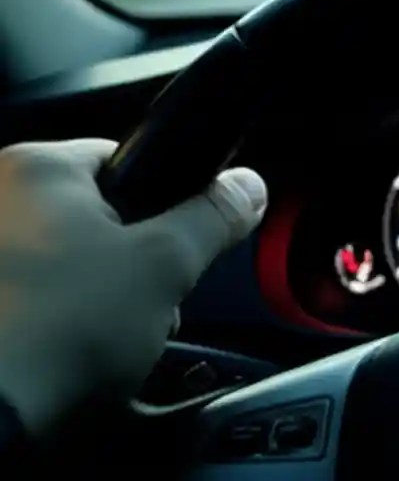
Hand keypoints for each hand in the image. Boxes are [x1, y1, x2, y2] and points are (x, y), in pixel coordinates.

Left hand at [0, 139, 266, 434]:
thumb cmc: (64, 325)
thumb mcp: (165, 265)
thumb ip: (213, 217)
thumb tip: (247, 185)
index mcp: (35, 168)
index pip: (125, 159)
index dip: (168, 203)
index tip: (180, 246)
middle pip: (96, 217)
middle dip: (133, 262)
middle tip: (149, 301)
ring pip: (67, 264)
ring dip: (98, 297)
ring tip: (108, 339)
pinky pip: (37, 301)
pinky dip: (59, 323)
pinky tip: (70, 355)